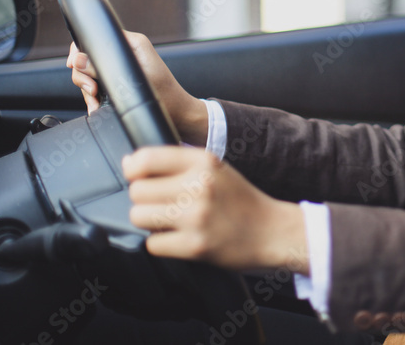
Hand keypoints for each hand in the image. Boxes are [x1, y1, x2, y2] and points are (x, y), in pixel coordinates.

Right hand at [67, 32, 209, 145]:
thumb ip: (104, 70)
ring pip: (90, 73)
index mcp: (133, 43)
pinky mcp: (121, 80)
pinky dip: (94, 96)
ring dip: (88, 91)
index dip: (79, 50)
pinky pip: (98, 84)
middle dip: (84, 77)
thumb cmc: (166, 98)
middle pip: (88, 57)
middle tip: (92, 91)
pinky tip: (97, 106)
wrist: (180, 115)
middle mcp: (127, 51)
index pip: (97, 36)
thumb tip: (77, 60)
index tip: (73, 65)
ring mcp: (122, 67)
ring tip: (96, 103)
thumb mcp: (132, 83)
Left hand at [123, 146, 308, 273]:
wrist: (273, 232)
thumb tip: (131, 163)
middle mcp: (200, 185)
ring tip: (171, 222)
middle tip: (163, 204)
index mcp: (204, 162)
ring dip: (150, 222)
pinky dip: (162, 244)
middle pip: (137, 190)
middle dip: (144, 200)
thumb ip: (178, 163)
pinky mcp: (195, 245)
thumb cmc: (241, 201)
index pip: (146, 158)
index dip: (134, 169)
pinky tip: (181, 239)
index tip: (138, 176)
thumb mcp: (216, 169)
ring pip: (139, 216)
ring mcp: (197, 216)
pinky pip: (153, 244)